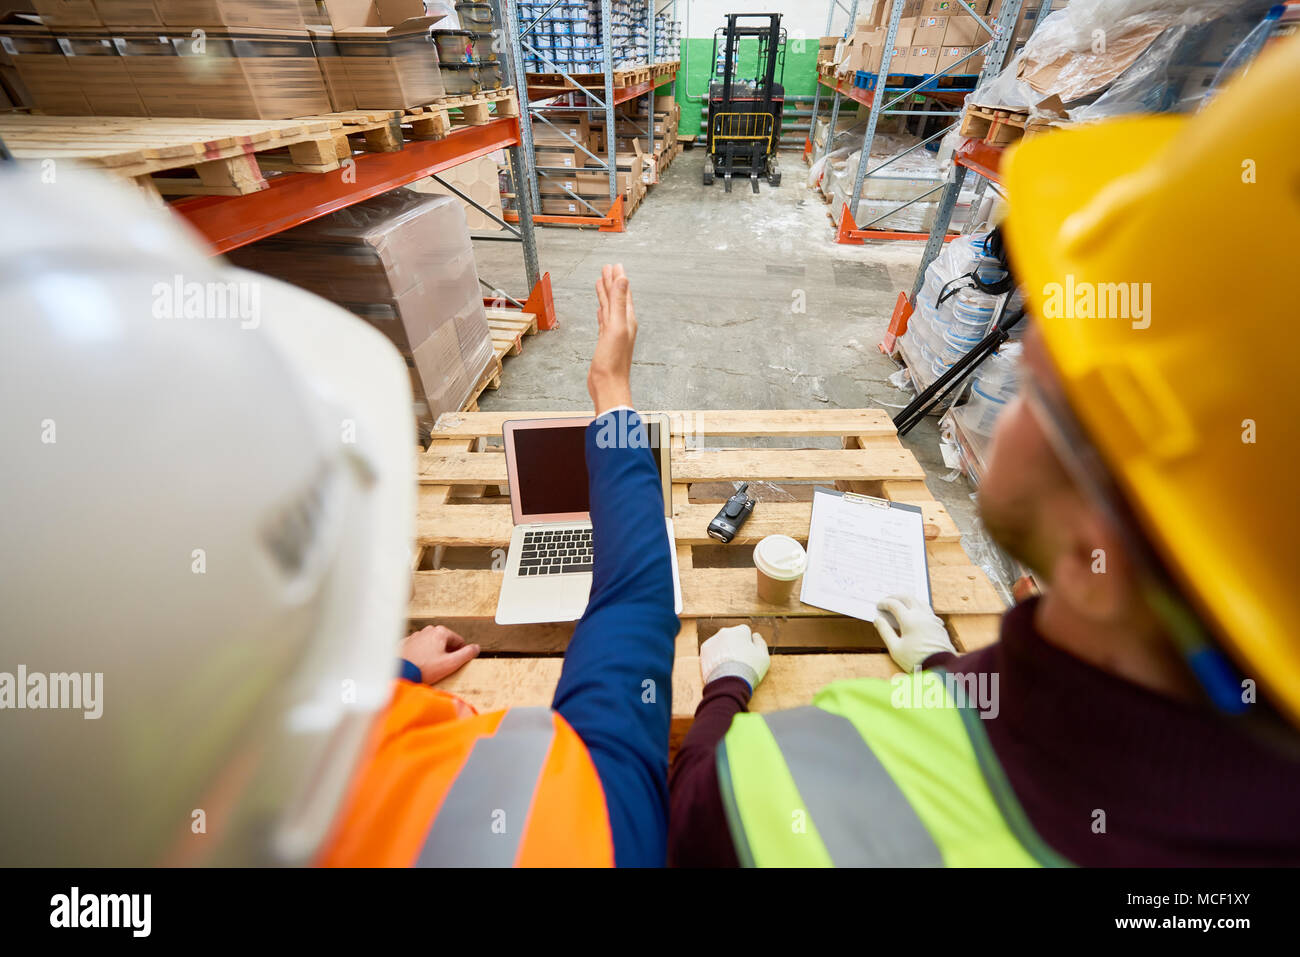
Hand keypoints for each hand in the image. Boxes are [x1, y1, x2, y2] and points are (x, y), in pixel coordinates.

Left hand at [400, 625, 479, 683]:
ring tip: (430, 667)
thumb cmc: (425, 669)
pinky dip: (421, 654)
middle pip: (444, 641)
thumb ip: (466, 654)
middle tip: (443, 666)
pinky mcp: (405, 643)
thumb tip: (476, 648)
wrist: (400, 672)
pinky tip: (420, 664)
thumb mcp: (451, 663)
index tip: (456, 662)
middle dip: (446, 652)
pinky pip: (418, 647)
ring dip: (433, 653)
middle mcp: (427, 630)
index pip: (458, 641)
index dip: (460, 652)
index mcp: (440, 632)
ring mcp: (415, 636)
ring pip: (431, 644)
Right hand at [588, 263, 636, 414]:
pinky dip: (602, 312)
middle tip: (608, 268)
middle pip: (617, 298)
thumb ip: (619, 302)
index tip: (615, 265)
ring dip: (606, 295)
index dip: (619, 279)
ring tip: (601, 282)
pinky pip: (604, 321)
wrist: (608, 385)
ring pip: (610, 308)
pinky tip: (600, 309)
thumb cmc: (613, 362)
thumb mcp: (616, 327)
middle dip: (612, 282)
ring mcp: (613, 333)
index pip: (624, 293)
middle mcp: (623, 325)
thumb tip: (623, 279)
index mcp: (627, 320)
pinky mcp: (605, 342)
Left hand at [700, 624, 769, 690]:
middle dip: (735, 646)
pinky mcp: (704, 651)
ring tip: (729, 666)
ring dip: (725, 651)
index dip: (748, 644)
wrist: (729, 683)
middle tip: (739, 662)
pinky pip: (712, 652)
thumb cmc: (749, 670)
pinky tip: (721, 668)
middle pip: (732, 637)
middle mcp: (725, 632)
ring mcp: (713, 641)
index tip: (749, 655)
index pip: (745, 632)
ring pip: (721, 644)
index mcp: (740, 630)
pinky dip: (715, 658)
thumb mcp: (763, 657)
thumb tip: (755, 635)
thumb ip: (760, 643)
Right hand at [874, 595, 953, 671]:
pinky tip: (917, 613)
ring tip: (901, 603)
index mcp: (909, 620)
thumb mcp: (895, 648)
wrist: (940, 668)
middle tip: (888, 600)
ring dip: (909, 599)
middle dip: (896, 597)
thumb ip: (885, 631)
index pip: (894, 604)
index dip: (884, 603)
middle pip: (908, 597)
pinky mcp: (938, 624)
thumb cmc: (916, 660)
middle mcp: (921, 615)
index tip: (879, 606)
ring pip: (920, 601)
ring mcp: (932, 619)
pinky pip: (928, 610)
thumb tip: (878, 620)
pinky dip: (919, 607)